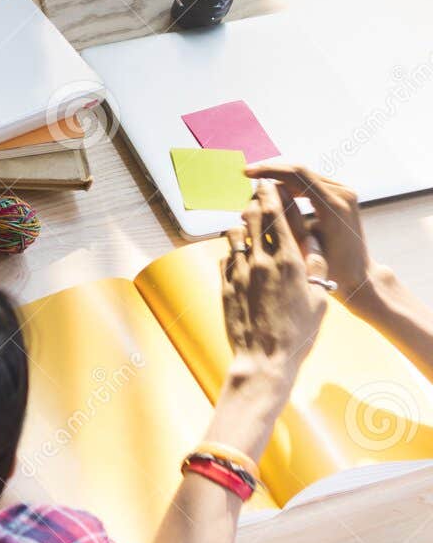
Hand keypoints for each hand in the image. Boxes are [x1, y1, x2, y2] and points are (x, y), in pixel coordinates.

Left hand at [222, 180, 328, 388]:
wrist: (264, 359)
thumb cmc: (298, 333)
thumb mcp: (318, 299)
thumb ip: (315, 267)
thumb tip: (312, 241)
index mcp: (288, 262)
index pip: (277, 216)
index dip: (271, 195)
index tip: (270, 183)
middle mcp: (260, 262)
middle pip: (252, 218)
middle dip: (254, 202)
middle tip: (257, 195)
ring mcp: (238, 272)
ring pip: (234, 234)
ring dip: (240, 225)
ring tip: (246, 222)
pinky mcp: (224, 284)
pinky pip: (225, 256)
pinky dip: (232, 250)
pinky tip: (238, 253)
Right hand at [244, 161, 382, 309]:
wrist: (359, 275)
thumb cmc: (332, 269)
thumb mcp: (303, 246)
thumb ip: (285, 218)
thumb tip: (262, 197)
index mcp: (334, 206)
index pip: (297, 174)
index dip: (269, 170)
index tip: (247, 173)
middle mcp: (342, 193)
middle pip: (298, 172)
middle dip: (270, 178)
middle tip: (249, 192)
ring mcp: (345, 192)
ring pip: (303, 176)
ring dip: (279, 183)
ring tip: (260, 200)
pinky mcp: (342, 195)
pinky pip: (310, 182)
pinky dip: (290, 187)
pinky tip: (276, 199)